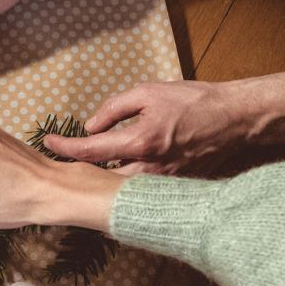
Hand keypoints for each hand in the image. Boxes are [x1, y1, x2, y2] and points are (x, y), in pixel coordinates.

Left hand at [43, 71, 284, 174]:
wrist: (235, 118)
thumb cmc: (194, 100)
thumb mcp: (148, 92)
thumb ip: (114, 108)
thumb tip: (89, 125)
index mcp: (140, 142)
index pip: (92, 150)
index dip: (66, 148)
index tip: (48, 144)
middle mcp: (150, 169)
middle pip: (102, 179)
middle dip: (79, 175)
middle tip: (60, 169)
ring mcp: (164, 182)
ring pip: (121, 190)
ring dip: (101, 184)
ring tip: (80, 179)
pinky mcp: (175, 187)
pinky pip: (142, 192)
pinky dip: (124, 189)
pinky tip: (112, 185)